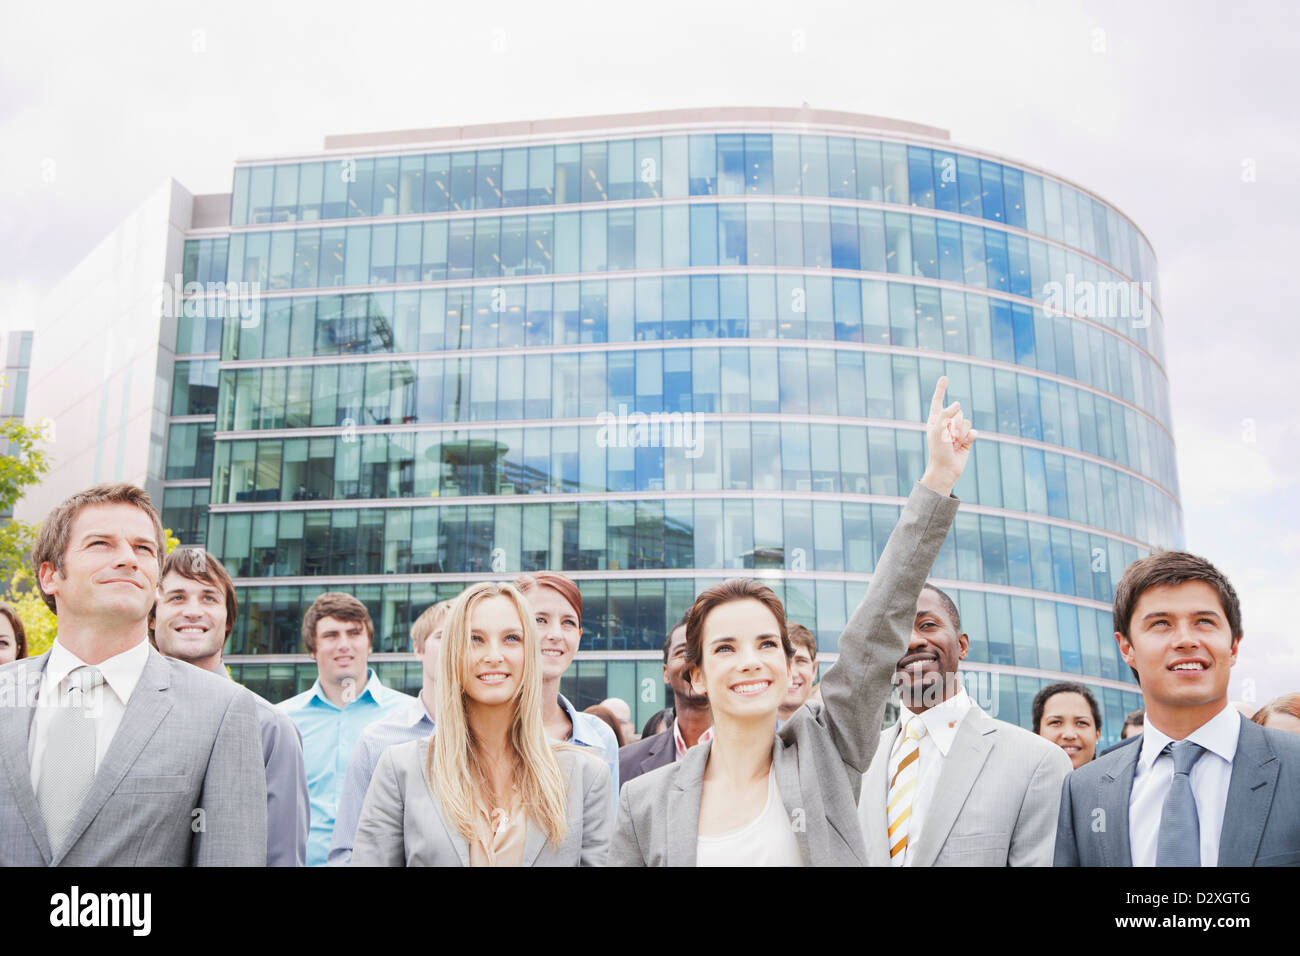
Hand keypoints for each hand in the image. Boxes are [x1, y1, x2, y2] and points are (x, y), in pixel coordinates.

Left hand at [920, 376, 975, 496]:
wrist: (946, 469)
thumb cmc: (938, 450)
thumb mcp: (938, 430)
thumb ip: (946, 414)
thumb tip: (958, 404)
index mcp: (935, 420)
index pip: (938, 401)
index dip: (941, 389)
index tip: (945, 377)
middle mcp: (946, 423)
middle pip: (958, 412)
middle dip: (955, 424)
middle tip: (948, 437)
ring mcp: (956, 430)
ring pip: (966, 421)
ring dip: (961, 432)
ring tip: (954, 442)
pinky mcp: (966, 438)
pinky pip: (973, 430)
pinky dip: (969, 437)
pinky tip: (963, 444)